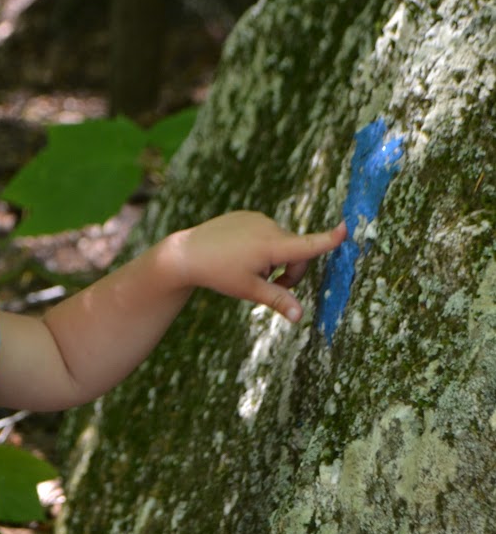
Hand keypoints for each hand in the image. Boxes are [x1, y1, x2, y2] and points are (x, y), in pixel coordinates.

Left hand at [172, 212, 346, 322]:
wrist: (187, 253)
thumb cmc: (219, 274)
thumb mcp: (250, 290)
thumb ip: (278, 300)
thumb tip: (300, 317)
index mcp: (271, 246)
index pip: (308, 245)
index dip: (329, 239)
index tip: (346, 228)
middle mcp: (268, 227)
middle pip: (296, 252)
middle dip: (291, 271)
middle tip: (273, 287)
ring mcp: (258, 219)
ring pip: (281, 243)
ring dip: (275, 260)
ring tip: (248, 269)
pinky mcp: (248, 215)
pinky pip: (266, 233)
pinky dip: (262, 247)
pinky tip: (239, 255)